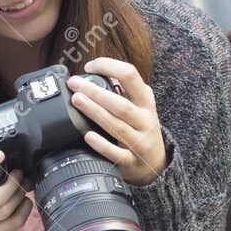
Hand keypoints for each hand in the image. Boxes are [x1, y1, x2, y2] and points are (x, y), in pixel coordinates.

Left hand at [67, 57, 167, 186]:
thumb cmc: (142, 129)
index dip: (109, 66)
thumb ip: (125, 89)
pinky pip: (116, 154)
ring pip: (117, 126)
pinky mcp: (131, 161)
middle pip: (121, 104)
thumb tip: (98, 72)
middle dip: (96, 92)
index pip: (131, 76)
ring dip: (95, 112)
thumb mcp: (141, 105)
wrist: (156, 164)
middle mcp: (145, 121)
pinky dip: (102, 145)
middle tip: (74, 83)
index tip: (89, 67)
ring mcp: (140, 142)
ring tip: (76, 100)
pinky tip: (88, 136)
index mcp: (146, 102)